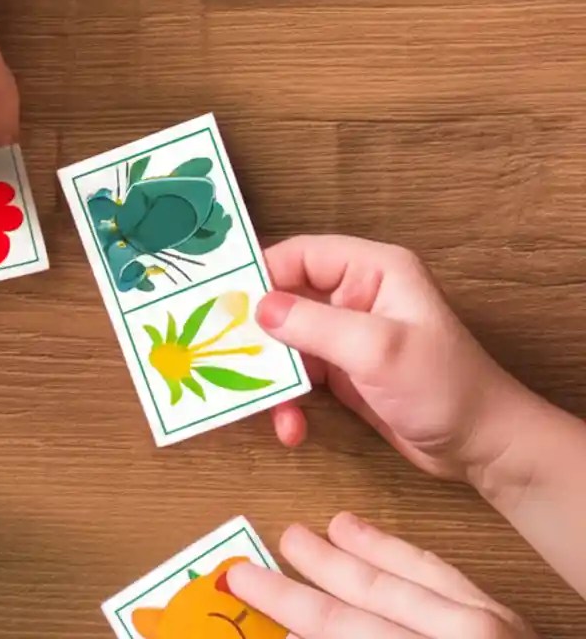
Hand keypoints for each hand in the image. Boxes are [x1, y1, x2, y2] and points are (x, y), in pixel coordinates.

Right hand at [229, 513, 536, 637]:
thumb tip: (296, 638)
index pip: (339, 631)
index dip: (285, 611)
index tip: (242, 590)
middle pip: (360, 607)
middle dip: (302, 584)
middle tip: (252, 565)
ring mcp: (487, 628)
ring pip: (401, 579)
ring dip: (347, 555)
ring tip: (304, 534)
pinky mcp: (505, 616)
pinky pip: (442, 572)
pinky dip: (398, 551)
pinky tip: (366, 534)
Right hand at [254, 235, 538, 483]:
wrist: (480, 447)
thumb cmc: (444, 387)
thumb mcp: (377, 350)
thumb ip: (314, 325)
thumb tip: (258, 308)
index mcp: (373, 271)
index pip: (300, 255)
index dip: (260, 276)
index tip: (223, 306)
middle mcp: (356, 295)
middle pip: (284, 300)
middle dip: (258, 336)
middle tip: (228, 359)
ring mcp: (346, 335)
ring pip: (284, 343)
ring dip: (272, 377)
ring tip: (268, 409)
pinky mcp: (341, 371)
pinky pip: (297, 376)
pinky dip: (288, 401)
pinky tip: (292, 428)